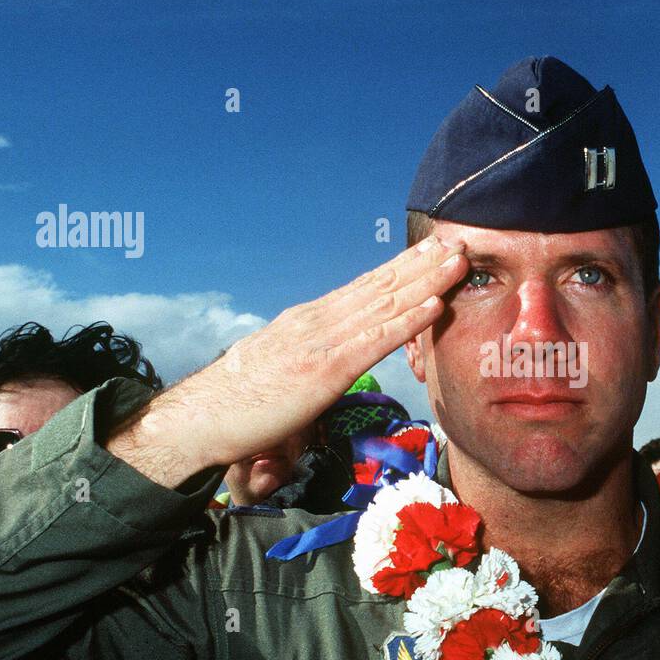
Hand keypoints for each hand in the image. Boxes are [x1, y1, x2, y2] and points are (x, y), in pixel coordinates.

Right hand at [107, 236, 468, 486]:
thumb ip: (308, 365)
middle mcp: (318, 321)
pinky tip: (435, 304)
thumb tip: (324, 371)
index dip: (398, 269)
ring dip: (426, 281)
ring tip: (459, 261)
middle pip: (379, 286)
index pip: (362, 290)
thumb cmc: (237, 406)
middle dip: (421, 263)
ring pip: (384, 303)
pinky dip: (408, 320)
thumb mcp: (281, 373)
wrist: (200, 418)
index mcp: (308, 322)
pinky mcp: (325, 370)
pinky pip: (376, 340)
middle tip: (457, 240)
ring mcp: (322, 342)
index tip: (428, 252)